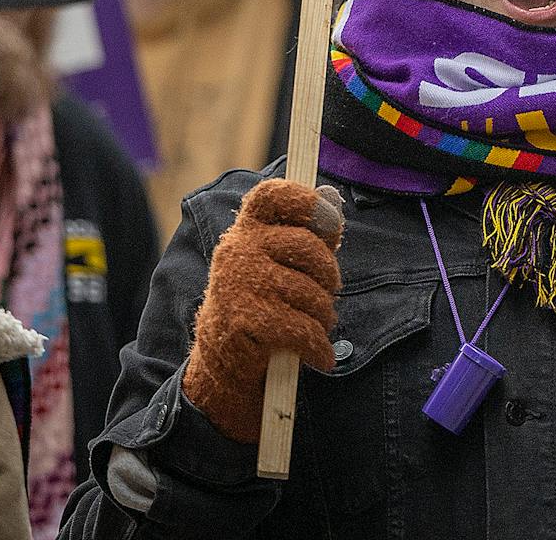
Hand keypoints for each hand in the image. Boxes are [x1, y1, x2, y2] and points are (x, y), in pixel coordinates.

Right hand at [182, 180, 345, 442]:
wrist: (222, 359)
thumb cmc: (261, 300)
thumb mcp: (279, 260)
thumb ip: (308, 230)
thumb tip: (333, 197)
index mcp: (247, 228)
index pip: (272, 195)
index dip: (306, 200)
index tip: (330, 220)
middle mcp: (238, 250)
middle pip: (307, 247)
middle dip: (329, 275)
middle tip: (328, 293)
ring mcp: (238, 284)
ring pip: (310, 293)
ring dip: (324, 316)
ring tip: (318, 325)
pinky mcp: (244, 320)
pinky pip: (302, 329)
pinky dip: (318, 346)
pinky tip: (320, 356)